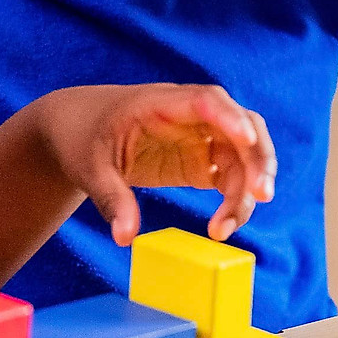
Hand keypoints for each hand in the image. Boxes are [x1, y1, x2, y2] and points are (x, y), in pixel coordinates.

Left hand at [33, 83, 275, 246]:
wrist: (76, 130)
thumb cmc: (83, 138)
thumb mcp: (89, 169)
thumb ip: (112, 199)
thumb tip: (125, 237)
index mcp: (160, 103)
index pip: (206, 100)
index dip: (230, 116)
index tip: (246, 138)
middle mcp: (189, 115)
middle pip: (242, 124)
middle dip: (258, 157)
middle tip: (261, 195)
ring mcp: (199, 137)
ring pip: (244, 154)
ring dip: (249, 187)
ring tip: (224, 228)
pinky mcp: (200, 160)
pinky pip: (232, 176)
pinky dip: (235, 200)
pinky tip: (221, 226)